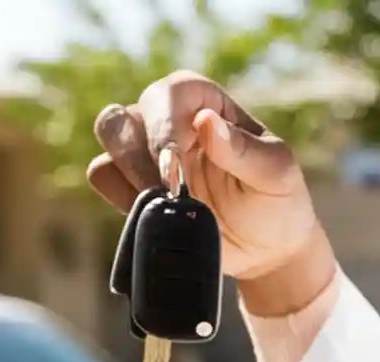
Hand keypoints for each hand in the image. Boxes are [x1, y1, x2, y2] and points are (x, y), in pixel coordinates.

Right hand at [87, 71, 336, 313]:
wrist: (266, 250)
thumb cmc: (277, 202)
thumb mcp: (276, 174)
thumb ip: (243, 149)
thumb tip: (205, 122)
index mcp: (205, 103)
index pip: (169, 92)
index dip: (163, 125)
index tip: (174, 166)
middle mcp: (169, 121)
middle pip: (125, 114)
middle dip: (137, 154)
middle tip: (167, 192)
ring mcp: (146, 153)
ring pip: (108, 139)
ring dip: (127, 172)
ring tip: (162, 204)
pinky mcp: (132, 187)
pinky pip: (103, 176)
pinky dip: (119, 194)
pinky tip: (153, 214)